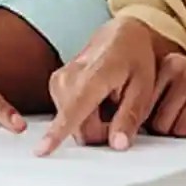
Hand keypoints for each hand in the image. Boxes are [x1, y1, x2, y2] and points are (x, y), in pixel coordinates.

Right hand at [38, 17, 164, 155]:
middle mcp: (68, 79)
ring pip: (75, 126)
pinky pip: (70, 117)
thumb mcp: (143, 88)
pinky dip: (87, 116)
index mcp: (93, 76)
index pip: (73, 111)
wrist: (120, 36)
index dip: (57, 133)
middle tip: (122, 113)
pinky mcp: (55, 87)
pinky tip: (99, 100)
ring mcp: (58, 82)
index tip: (42, 149)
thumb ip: (130, 118)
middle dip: (103, 133)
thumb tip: (117, 145)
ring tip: (111, 102)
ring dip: (96, 124)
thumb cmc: (134, 58)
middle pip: (81, 130)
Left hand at [148, 54, 185, 137]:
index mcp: (172, 65)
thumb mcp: (180, 86)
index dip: (152, 120)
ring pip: (184, 128)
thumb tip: (132, 124)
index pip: (145, 105)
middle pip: (163, 122)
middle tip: (185, 123)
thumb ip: (156, 98)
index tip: (161, 121)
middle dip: (172, 130)